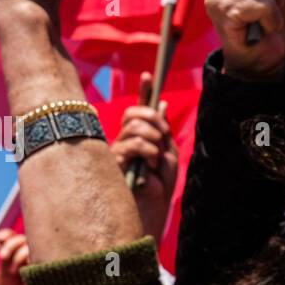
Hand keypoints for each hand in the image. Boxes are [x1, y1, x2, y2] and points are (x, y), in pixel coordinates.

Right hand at [111, 73, 178, 240]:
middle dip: (153, 118)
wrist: (152, 209)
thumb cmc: (160, 186)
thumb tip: (162, 103)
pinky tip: (151, 163)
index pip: (139, 109)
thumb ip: (164, 131)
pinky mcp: (115, 160)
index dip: (143, 91)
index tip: (149, 75)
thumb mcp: (169, 154)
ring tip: (157, 156)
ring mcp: (118, 148)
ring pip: (134, 126)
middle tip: (164, 133)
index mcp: (140, 136)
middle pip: (133, 112)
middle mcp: (125, 139)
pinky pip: (132, 143)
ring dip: (153, 137)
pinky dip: (148, 150)